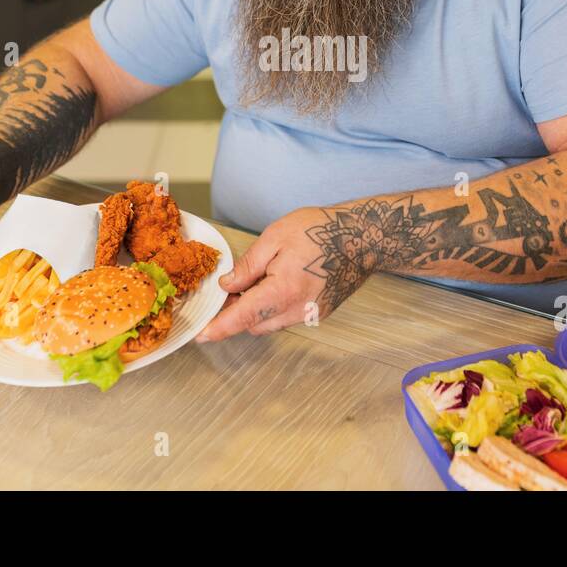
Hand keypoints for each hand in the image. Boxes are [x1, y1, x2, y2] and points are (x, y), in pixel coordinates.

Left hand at [196, 205, 371, 341]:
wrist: (365, 237)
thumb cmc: (322, 231)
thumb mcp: (277, 236)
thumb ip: (249, 264)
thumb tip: (227, 284)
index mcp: (283, 291)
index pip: (242, 317)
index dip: (219, 328)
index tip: (201, 335)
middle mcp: (298, 310)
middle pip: (255, 325)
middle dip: (239, 313)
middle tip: (230, 290)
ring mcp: (312, 314)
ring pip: (272, 323)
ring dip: (259, 310)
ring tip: (258, 282)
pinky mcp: (321, 313)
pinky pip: (288, 317)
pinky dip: (277, 307)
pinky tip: (280, 283)